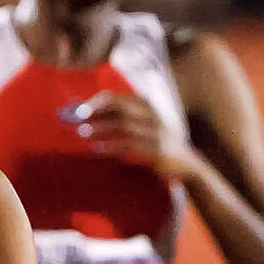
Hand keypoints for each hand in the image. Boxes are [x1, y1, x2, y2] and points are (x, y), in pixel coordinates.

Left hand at [69, 91, 195, 179]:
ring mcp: (155, 133)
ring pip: (124, 126)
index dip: (97, 102)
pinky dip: (113, 146)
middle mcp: (152, 117)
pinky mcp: (156, 151)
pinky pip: (131, 146)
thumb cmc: (157, 145)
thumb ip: (121, 121)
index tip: (79, 109)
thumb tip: (89, 117)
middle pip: (121, 108)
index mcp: (147, 108)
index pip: (118, 98)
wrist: (186, 164)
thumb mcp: (143, 128)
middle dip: (98, 110)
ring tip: (84, 133)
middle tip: (78, 117)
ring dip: (102, 128)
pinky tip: (99, 148)